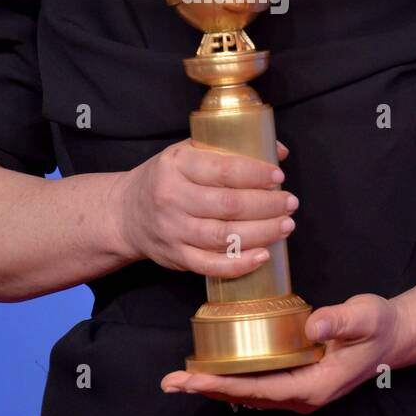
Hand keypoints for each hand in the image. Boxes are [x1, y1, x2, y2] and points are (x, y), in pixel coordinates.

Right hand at [108, 138, 297, 277]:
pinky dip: (240, 263)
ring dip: (261, 232)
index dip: (254, 173)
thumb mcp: (187, 153)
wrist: (125, 213)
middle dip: (266, 204)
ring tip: (285, 225)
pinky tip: (263, 255)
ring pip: (224, 236)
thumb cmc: (166, 179)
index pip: (222, 169)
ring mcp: (173, 230)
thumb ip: (228, 150)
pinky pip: (211, 265)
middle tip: (290, 202)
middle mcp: (172, 198)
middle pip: (228, 205)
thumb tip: (278, 152)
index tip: (278, 175)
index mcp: (176, 165)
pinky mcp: (176, 257)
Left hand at [161, 293, 404, 413]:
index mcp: (315, 385)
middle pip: (246, 395)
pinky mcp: (296, 379)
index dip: (223, 385)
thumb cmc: (379, 325)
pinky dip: (231, 379)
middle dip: (208, 389)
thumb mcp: (366, 317)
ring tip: (180, 379)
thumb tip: (315, 325)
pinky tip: (211, 371)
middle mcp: (303, 395)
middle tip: (170, 382)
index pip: (259, 388)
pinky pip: (257, 384)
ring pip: (249, 393)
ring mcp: (299, 390)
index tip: (192, 379)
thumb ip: (342, 320)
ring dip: (215, 386)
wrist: (394, 335)